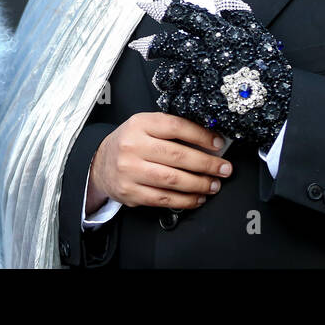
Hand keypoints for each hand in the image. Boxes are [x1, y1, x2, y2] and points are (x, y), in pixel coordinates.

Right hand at [85, 112, 230, 213]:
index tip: (218, 144)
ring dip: (199, 184)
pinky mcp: (131, 192)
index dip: (201, 135)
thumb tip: (208, 142)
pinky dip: (185, 200)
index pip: (175, 127)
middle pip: (178, 156)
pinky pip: (164, 199)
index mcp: (140, 124)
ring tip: (214, 185)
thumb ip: (171, 130)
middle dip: (207, 164)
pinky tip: (197, 197)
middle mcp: (133, 146)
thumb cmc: (130, 142)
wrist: (100, 163)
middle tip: (224, 168)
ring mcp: (131, 171)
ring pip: (173, 180)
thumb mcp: (145, 126)